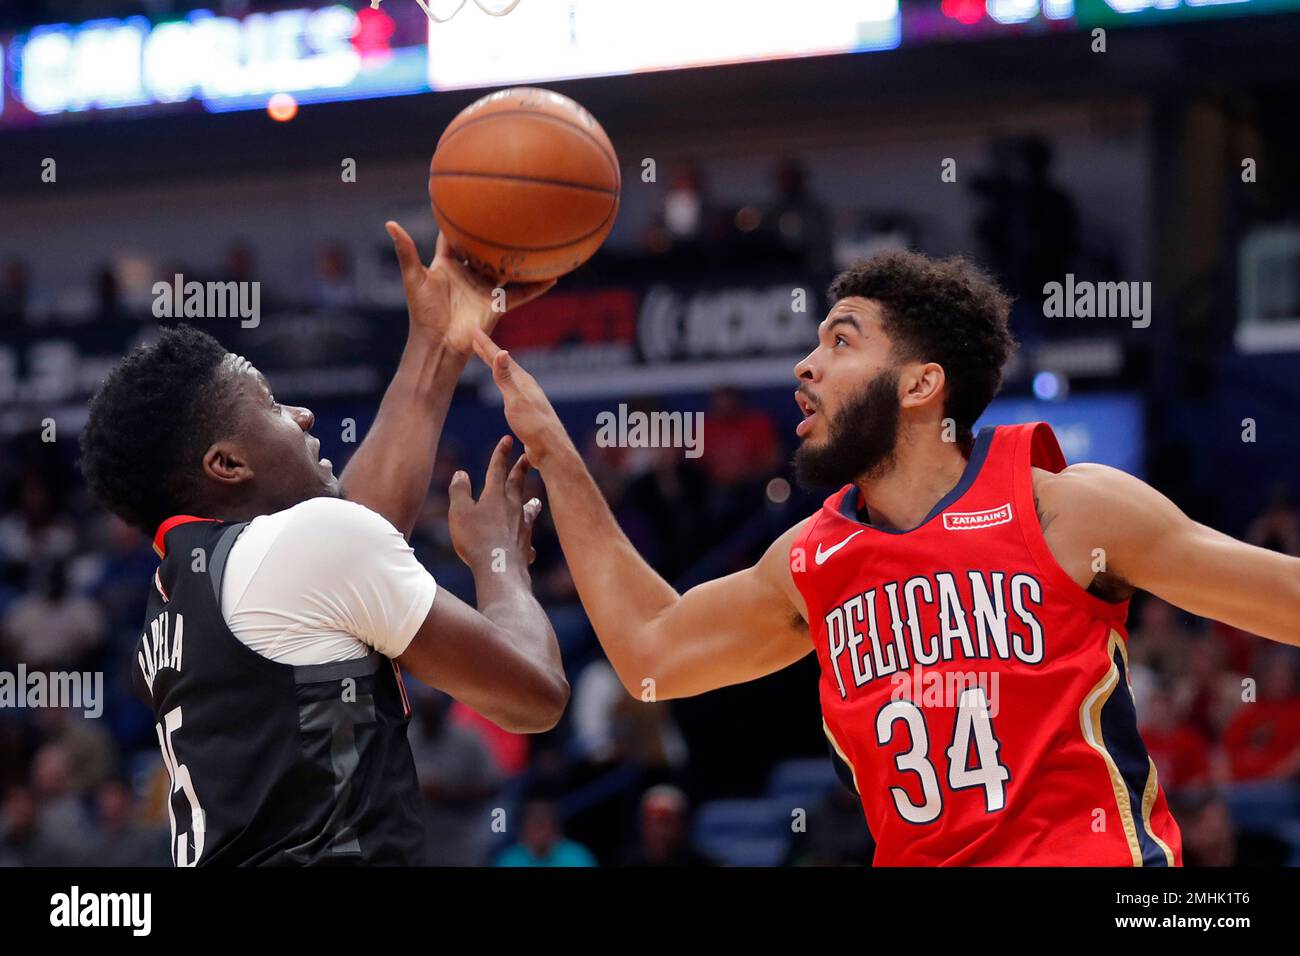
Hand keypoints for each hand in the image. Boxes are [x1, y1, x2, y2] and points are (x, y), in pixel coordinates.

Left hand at [386, 221, 554, 357]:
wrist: (438, 344)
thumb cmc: (423, 313)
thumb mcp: (414, 278)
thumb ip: (406, 251)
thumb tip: (390, 223)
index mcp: (448, 266)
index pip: (454, 238)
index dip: (459, 221)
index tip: (468, 198)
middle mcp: (469, 274)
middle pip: (485, 249)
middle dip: (496, 232)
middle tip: (510, 209)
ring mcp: (485, 288)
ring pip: (507, 268)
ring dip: (520, 256)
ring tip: (536, 237)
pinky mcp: (497, 304)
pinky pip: (521, 294)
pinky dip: (537, 287)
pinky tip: (553, 276)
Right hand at [448, 435, 540, 572]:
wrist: (499, 568)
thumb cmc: (476, 539)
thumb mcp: (460, 512)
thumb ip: (459, 491)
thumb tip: (461, 473)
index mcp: (495, 496)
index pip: (498, 469)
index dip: (501, 453)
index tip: (508, 439)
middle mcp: (513, 508)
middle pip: (518, 484)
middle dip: (522, 469)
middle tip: (529, 457)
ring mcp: (522, 526)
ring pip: (528, 511)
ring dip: (532, 504)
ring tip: (537, 501)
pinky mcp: (526, 546)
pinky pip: (527, 541)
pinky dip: (526, 541)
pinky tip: (528, 547)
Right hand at [472, 328, 572, 470]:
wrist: (550, 449)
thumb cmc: (533, 425)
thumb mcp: (515, 400)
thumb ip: (506, 378)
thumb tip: (501, 352)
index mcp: (522, 380)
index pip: (499, 358)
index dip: (486, 345)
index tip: (475, 330)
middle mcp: (526, 386)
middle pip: (504, 364)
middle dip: (489, 351)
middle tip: (477, 338)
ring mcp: (527, 397)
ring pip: (508, 376)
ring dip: (496, 365)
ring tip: (489, 358)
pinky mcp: (526, 410)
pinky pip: (510, 388)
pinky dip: (502, 381)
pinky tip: (504, 386)